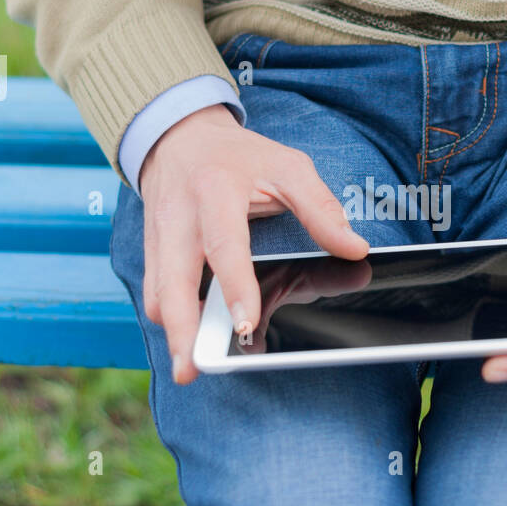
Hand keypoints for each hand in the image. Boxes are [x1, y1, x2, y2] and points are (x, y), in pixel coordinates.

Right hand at [137, 104, 368, 383]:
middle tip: (193, 369)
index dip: (234, 287)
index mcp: (216, 190)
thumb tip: (355, 248)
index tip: (246, 325)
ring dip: (172, 332)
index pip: (223, 245)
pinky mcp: (151, 250)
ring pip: (157, 292)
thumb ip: (320, 208)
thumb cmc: (238, 157)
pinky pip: (154, 290)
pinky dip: (167, 317)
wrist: (179, 136)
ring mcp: (160, 236)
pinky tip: (186, 340)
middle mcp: (180, 216)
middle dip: (183, 329)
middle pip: (173, 280)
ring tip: (189, 367)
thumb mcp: (287, 166)